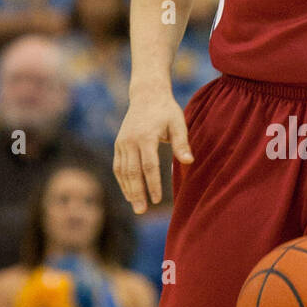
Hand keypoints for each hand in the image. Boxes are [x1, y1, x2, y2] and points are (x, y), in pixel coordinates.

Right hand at [114, 89, 192, 213]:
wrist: (146, 95)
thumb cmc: (166, 110)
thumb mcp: (178, 123)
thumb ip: (182, 143)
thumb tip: (189, 162)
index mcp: (146, 137)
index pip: (149, 166)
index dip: (153, 184)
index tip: (158, 200)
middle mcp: (130, 141)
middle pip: (132, 172)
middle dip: (137, 193)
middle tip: (142, 211)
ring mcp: (122, 143)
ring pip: (123, 171)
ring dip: (128, 190)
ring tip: (136, 207)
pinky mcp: (118, 144)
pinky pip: (118, 166)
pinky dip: (122, 181)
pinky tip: (129, 194)